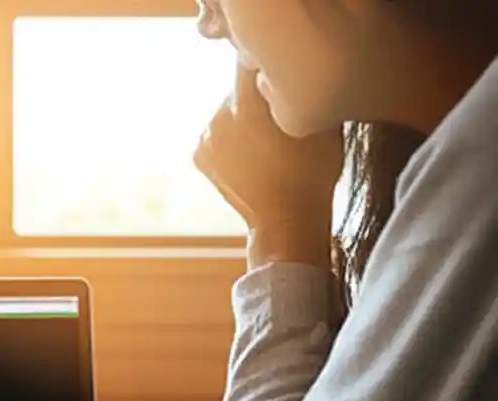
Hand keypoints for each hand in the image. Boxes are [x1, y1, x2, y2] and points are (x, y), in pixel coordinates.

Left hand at [194, 64, 342, 267]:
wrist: (285, 219)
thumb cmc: (313, 171)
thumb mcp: (319, 123)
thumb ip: (297, 92)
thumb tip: (288, 75)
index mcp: (248, 103)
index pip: (248, 64)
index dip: (265, 69)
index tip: (278, 80)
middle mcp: (220, 115)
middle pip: (237, 90)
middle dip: (255, 98)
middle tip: (277, 121)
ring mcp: (206, 136)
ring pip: (226, 113)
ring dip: (241, 121)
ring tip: (264, 146)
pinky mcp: (198, 155)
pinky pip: (216, 135)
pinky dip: (229, 142)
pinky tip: (249, 159)